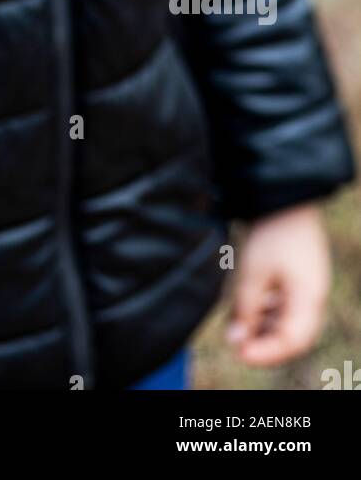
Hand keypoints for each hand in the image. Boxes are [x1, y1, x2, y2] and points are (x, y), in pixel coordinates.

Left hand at [225, 203, 330, 365]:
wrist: (284, 195)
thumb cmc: (272, 232)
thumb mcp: (253, 272)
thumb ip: (245, 309)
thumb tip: (235, 341)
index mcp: (309, 298)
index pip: (292, 341)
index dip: (266, 353)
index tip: (240, 354)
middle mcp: (313, 296)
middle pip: (293, 334)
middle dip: (263, 342)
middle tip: (236, 343)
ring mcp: (308, 285)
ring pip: (288, 320)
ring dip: (263, 326)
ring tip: (236, 325)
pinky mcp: (299, 275)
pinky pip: (286, 304)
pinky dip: (266, 310)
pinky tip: (245, 307)